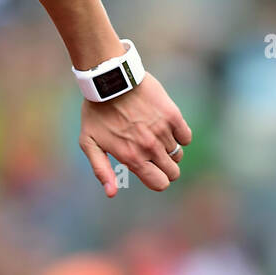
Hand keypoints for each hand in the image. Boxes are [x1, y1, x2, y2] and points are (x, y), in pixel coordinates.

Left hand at [78, 74, 192, 197]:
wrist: (111, 81)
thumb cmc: (96, 113)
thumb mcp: (89, 142)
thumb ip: (101, 169)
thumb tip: (112, 193)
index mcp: (132, 157)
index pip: (160, 184)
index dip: (157, 181)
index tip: (151, 172)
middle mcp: (150, 147)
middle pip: (173, 172)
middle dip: (164, 168)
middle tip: (151, 155)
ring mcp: (163, 132)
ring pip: (177, 154)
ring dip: (167, 149)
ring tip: (150, 135)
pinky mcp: (173, 116)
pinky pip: (186, 137)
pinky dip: (179, 135)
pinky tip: (163, 126)